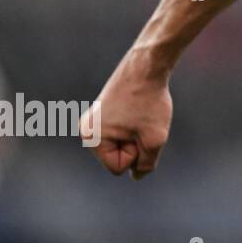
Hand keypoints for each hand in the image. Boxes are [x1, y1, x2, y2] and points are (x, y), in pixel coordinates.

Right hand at [82, 50, 173, 179]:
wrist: (147, 67)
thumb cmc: (150, 102)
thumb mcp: (155, 139)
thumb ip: (147, 163)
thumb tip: (137, 176)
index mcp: (92, 139)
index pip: (117, 168)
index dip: (135, 154)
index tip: (139, 130)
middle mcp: (86, 131)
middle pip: (118, 157)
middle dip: (135, 144)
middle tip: (141, 119)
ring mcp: (93, 121)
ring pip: (122, 144)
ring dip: (136, 135)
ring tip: (139, 113)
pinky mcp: (103, 112)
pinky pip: (122, 132)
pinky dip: (134, 125)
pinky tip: (136, 108)